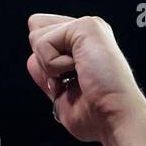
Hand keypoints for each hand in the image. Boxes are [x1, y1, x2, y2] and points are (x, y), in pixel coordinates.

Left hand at [26, 13, 145, 145]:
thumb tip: (31, 57)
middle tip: (73, 81)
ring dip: (49, 67)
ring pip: (36, 37)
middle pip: (35, 32)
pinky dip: (53, 66)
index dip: (45, 67)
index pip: (42, 38)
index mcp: (83, 46)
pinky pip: (43, 44)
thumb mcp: (61, 96)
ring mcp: (87, 26)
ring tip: (78, 77)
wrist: (114, 119)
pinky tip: (79, 71)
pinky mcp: (85, 27)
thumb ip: (46, 75)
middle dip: (44, 64)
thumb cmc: (96, 117)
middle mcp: (86, 32)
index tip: (71, 86)